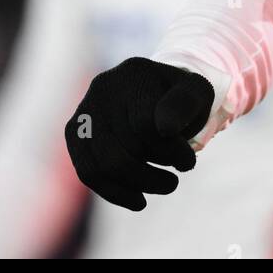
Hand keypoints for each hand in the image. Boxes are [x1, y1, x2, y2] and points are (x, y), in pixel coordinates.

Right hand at [64, 57, 213, 210]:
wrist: (159, 94)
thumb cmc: (181, 98)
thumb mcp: (197, 93)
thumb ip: (185, 105)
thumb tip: (164, 128)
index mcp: (135, 72)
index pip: (145, 125)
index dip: (170, 151)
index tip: (188, 162)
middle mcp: (103, 86)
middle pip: (123, 148)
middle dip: (153, 173)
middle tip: (174, 181)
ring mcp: (85, 109)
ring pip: (103, 164)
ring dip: (137, 184)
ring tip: (164, 187)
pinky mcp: (75, 132)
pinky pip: (88, 171)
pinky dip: (115, 192)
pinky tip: (138, 200)